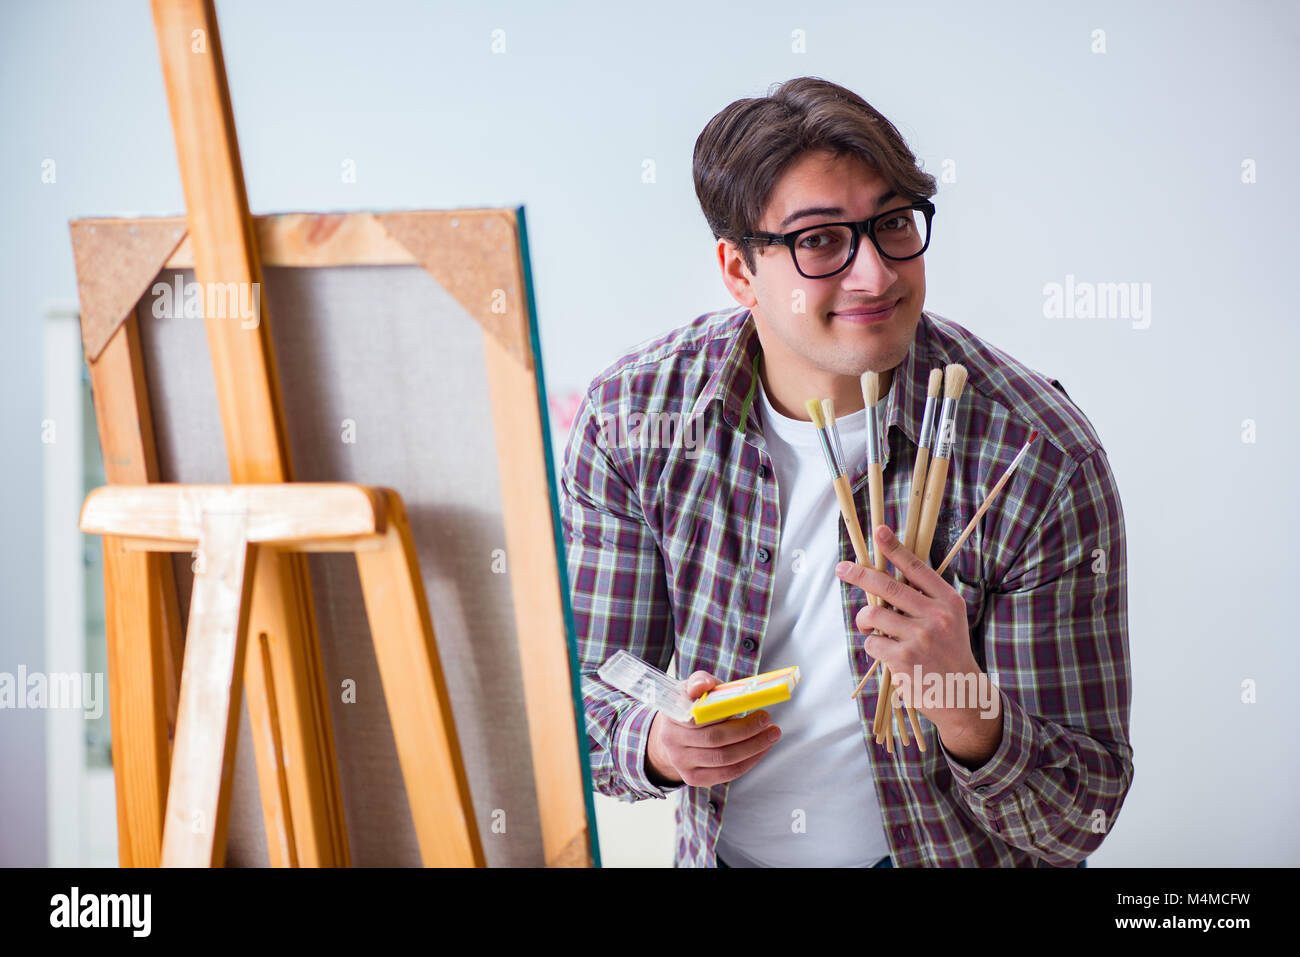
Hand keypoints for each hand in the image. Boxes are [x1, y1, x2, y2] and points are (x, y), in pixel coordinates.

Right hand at [645, 671, 781, 787]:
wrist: (673, 733)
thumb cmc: (689, 705)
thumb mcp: (690, 688)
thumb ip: (700, 682)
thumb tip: (705, 685)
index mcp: (671, 715)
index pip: (697, 718)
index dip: (725, 714)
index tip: (749, 704)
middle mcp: (672, 742)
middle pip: (714, 741)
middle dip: (746, 730)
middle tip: (767, 719)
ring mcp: (681, 763)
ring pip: (723, 760)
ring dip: (753, 747)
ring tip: (771, 734)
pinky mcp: (693, 778)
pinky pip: (726, 774)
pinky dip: (748, 762)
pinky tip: (761, 749)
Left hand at [835, 524, 986, 730]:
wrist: (961, 694)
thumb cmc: (948, 653)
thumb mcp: (948, 620)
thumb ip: (924, 598)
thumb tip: (884, 577)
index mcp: (948, 602)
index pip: (917, 568)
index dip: (895, 548)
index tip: (879, 531)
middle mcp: (936, 616)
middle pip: (887, 586)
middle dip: (859, 574)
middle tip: (842, 568)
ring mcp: (919, 637)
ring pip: (873, 615)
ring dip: (865, 621)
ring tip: (871, 628)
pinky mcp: (903, 658)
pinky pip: (872, 642)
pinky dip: (873, 646)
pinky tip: (887, 653)